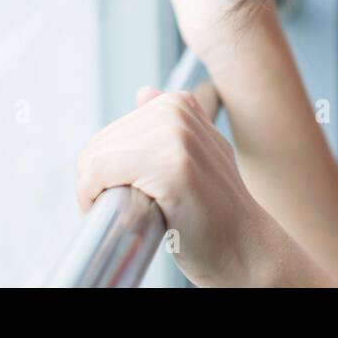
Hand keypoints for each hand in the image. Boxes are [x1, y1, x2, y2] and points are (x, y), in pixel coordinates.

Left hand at [75, 86, 271, 286]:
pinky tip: (119, 212)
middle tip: (121, 209)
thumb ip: (176, 123)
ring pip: (94, 158)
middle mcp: (175, 113)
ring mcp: (176, 138)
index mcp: (178, 105)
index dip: (106, 169)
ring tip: (124, 211)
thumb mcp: (201, 151)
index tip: (123, 192)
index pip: (110, 133)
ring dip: (93, 191)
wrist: (245, 245)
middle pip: (98, 145)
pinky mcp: (171, 167)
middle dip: (96, 181)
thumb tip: (144, 92)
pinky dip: (91, 196)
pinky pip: (100, 172)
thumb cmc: (216, 208)